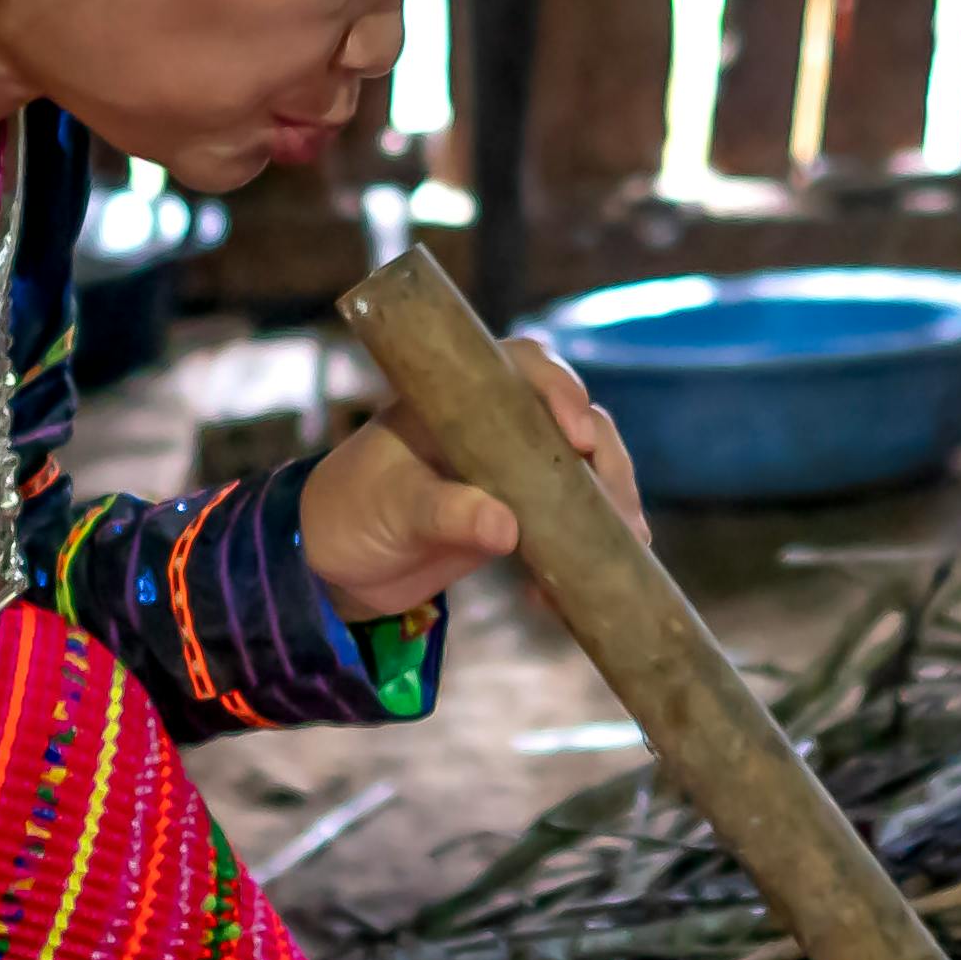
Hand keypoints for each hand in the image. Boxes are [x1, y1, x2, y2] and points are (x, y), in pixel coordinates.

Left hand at [300, 335, 645, 622]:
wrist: (333, 568)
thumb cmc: (350, 515)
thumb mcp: (394, 510)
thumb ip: (445, 513)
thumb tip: (506, 528)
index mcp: (459, 398)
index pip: (524, 369)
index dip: (561, 391)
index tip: (576, 435)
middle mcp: (495, 424)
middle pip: (573, 421)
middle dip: (606, 463)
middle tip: (621, 513)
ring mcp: (512, 469)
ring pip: (582, 472)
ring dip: (610, 507)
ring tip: (627, 549)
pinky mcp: (519, 514)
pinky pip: (567, 521)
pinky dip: (584, 548)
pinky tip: (572, 590)